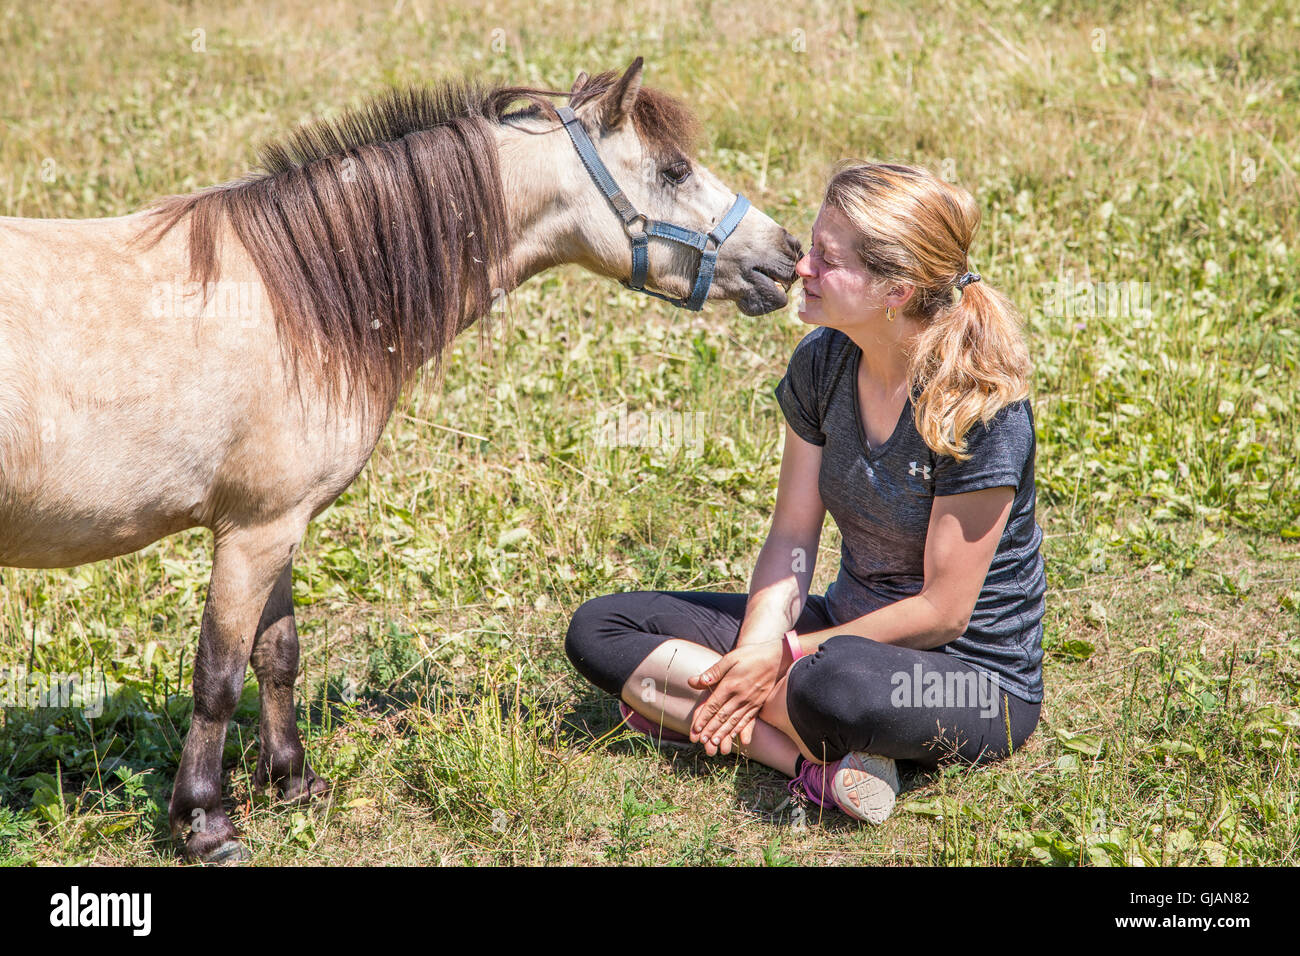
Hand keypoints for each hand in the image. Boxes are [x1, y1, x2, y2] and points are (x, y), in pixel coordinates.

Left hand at [687, 640, 786, 754]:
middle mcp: (740, 696)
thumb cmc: (751, 656)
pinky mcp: (759, 704)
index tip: (696, 729)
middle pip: (722, 716)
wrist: (778, 658)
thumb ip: (713, 672)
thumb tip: (694, 681)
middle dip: (711, 730)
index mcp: (730, 685)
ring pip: (735, 721)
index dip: (703, 718)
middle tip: (702, 741)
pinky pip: (748, 720)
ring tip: (715, 743)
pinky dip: (741, 730)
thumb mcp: (730, 658)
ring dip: (724, 733)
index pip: (713, 705)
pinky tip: (737, 737)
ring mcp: (751, 702)